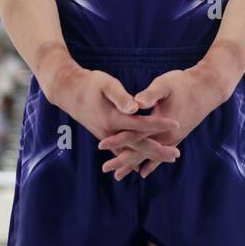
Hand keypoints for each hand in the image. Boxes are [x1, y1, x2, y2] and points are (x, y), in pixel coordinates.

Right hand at [47, 66, 179, 177]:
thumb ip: (120, 97)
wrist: (68, 92)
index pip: (141, 124)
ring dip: (147, 156)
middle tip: (176, 155)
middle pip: (137, 146)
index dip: (159, 125)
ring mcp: (106, 137)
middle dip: (157, 151)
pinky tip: (143, 161)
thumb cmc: (90, 83)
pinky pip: (122, 151)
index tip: (176, 124)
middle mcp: (110, 132)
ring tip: (166, 159)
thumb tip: (135, 108)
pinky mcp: (105, 137)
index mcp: (113, 118)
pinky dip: (134, 157)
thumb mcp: (106, 84)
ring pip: (129, 152)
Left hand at [97, 65, 230, 179]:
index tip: (101, 145)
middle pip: (141, 151)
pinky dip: (152, 164)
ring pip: (150, 156)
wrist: (208, 89)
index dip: (118, 139)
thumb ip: (151, 94)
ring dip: (134, 165)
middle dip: (122, 160)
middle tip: (105, 169)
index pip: (135, 134)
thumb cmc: (184, 83)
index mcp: (161, 122)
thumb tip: (136, 102)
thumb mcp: (166, 84)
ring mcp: (173, 138)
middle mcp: (167, 135)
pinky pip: (162, 154)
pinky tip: (144, 172)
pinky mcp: (178, 137)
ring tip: (119, 176)